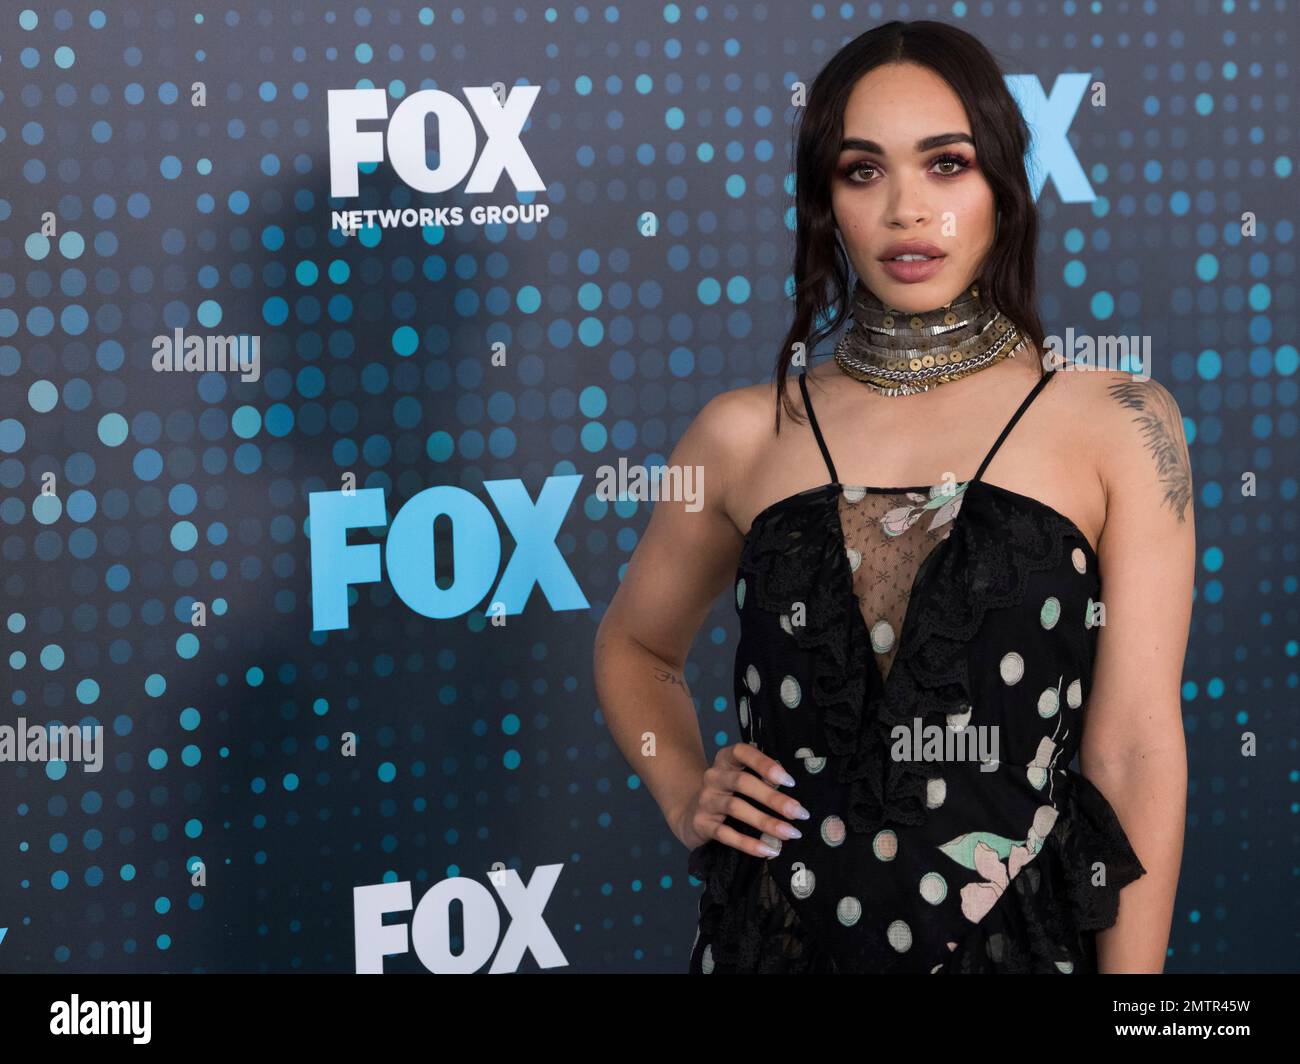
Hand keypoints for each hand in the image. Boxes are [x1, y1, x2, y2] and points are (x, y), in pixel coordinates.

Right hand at [672, 742, 809, 856]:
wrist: (690, 814)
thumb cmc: (727, 794)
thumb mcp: (739, 780)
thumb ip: (761, 780)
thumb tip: (791, 795)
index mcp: (725, 760)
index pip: (742, 752)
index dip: (765, 764)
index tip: (789, 781)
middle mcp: (713, 776)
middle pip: (743, 782)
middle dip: (773, 798)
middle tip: (799, 812)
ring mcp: (706, 800)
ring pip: (736, 808)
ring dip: (766, 821)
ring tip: (789, 833)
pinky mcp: (702, 823)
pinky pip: (726, 834)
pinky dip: (748, 844)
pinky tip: (768, 850)